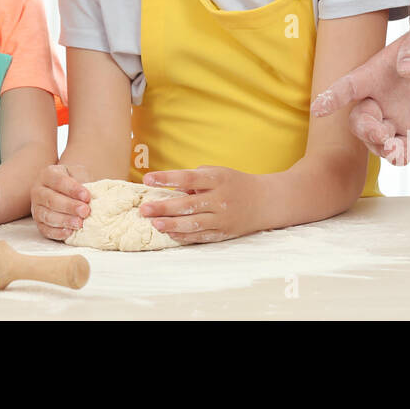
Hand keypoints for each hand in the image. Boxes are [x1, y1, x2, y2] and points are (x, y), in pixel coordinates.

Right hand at [30, 163, 91, 240]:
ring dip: (64, 221)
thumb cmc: (75, 181)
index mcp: (48, 174)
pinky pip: (45, 229)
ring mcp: (36, 207)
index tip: (86, 196)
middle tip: (85, 211)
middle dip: (69, 206)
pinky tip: (69, 232)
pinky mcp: (39, 223)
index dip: (72, 189)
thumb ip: (84, 180)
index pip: (58, 181)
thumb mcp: (79, 173)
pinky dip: (57, 232)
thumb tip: (94, 194)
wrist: (66, 190)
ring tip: (79, 223)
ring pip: (47, 216)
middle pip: (51, 199)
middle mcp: (38, 190)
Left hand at [139, 167, 260, 243]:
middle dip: (164, 207)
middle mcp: (220, 198)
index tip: (147, 179)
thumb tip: (172, 189)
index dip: (167, 179)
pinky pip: (202, 236)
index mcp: (217, 179)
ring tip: (155, 224)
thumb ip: (196, 179)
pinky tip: (171, 234)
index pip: (188, 178)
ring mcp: (223, 217)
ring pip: (194, 223)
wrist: (265, 201)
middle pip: (188, 203)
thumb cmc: (235, 183)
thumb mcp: (218, 173)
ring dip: (173, 224)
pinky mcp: (224, 232)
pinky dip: (185, 236)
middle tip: (144, 209)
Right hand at [311, 22, 409, 164]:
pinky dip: (398, 156)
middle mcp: (378, 99)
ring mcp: (393, 118)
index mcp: (373, 75)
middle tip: (380, 134)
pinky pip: (399, 149)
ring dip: (379, 146)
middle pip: (359, 120)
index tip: (318, 109)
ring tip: (394, 150)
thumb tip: (406, 66)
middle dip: (365, 129)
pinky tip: (404, 157)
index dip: (332, 98)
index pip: (347, 87)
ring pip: (375, 139)